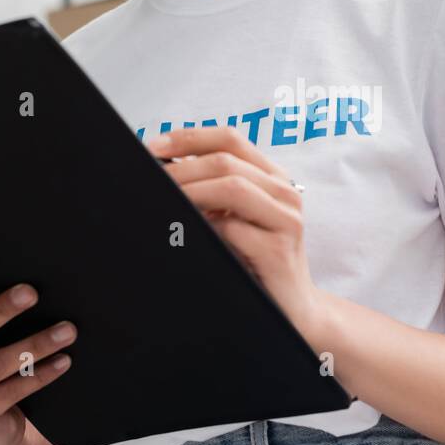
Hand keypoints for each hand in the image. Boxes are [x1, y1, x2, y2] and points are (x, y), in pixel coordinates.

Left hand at [145, 125, 322, 340]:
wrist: (294, 307)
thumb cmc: (257, 260)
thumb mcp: (238, 218)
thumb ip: (215, 191)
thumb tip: (166, 170)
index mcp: (273, 178)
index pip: (230, 138)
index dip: (190, 137)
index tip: (154, 145)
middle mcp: (285, 193)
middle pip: (226, 161)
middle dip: (181, 168)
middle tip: (150, 178)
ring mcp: (286, 220)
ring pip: (233, 187)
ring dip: (191, 191)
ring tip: (164, 200)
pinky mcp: (278, 251)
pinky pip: (233, 229)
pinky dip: (205, 227)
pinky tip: (187, 233)